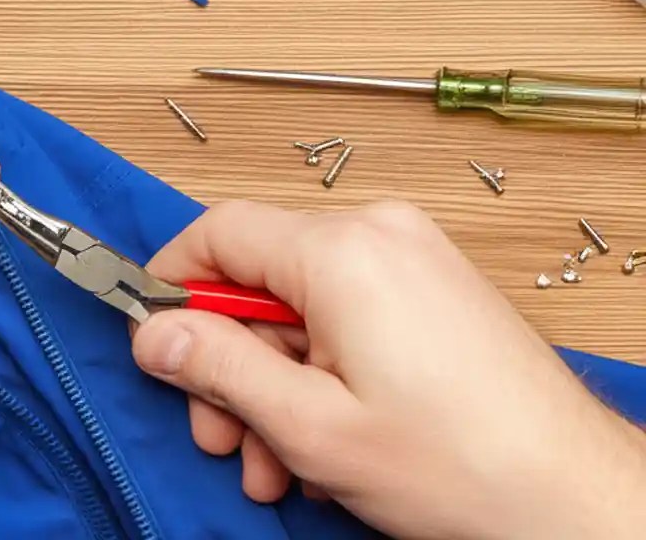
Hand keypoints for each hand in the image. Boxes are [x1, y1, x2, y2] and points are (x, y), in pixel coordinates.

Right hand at [132, 200, 645, 539]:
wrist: (574, 497)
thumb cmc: (459, 465)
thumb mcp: (307, 425)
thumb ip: (217, 368)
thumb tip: (155, 334)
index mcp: (341, 251)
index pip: (219, 232)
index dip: (172, 285)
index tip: (155, 339)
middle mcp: (379, 235)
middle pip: (259, 281)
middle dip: (231, 366)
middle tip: (222, 436)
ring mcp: (413, 259)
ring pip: (301, 310)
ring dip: (275, 386)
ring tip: (281, 463)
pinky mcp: (433, 289)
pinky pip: (346, 316)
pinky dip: (322, 374)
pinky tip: (326, 445)